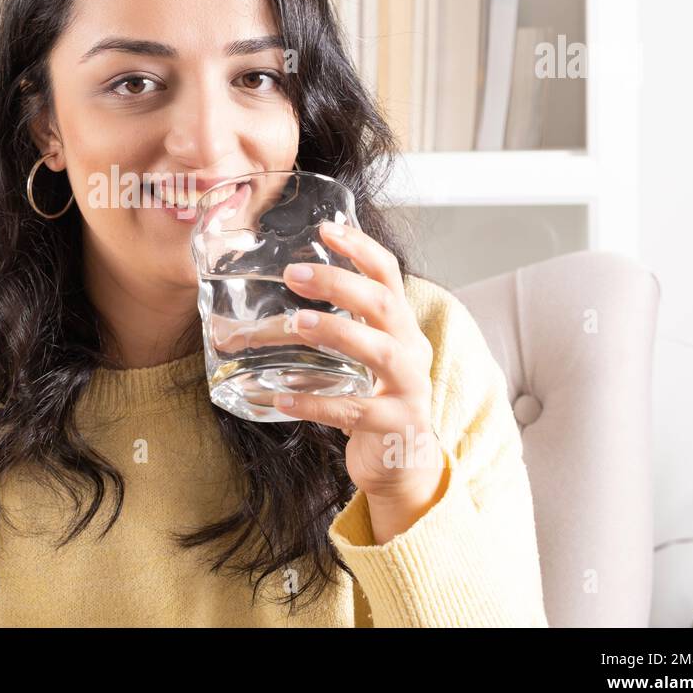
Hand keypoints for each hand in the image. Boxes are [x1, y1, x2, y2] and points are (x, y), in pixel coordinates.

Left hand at [275, 220, 446, 538]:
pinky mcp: (396, 426)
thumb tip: (284, 290)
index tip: (326, 229)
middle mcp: (412, 350)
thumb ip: (340, 325)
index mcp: (401, 327)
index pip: (388, 275)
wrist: (402, 464)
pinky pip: (354, 411)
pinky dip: (315, 403)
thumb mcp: (364, 355)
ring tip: (295, 324)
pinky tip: (281, 398)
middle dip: (341, 284)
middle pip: (384, 305)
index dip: (361, 249)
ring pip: (380, 352)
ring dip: (336, 332)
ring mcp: (409, 389)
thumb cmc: (374, 400)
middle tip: (295, 274)